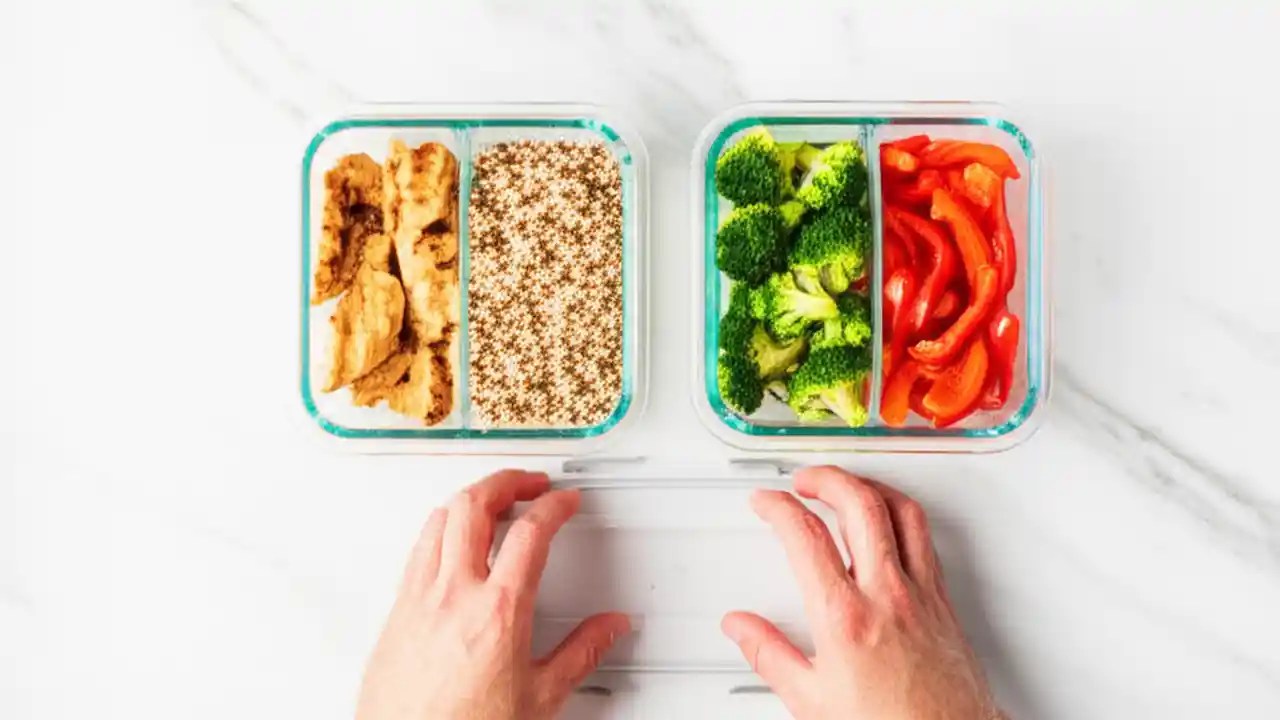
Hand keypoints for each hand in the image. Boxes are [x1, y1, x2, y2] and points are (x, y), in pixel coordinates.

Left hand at [357, 470, 629, 719]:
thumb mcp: (540, 699)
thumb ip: (581, 654)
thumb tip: (610, 629)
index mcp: (498, 611)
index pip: (531, 532)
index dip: (554, 505)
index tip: (565, 501)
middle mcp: (454, 594)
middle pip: (476, 504)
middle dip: (507, 481)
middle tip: (530, 483)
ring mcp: (419, 599)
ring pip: (440, 519)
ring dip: (470, 498)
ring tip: (492, 500)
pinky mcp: (396, 612)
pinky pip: (417, 549)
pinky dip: (440, 528)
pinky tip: (449, 540)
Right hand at [723, 466, 1000, 719]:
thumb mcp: (811, 701)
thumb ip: (770, 655)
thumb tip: (740, 626)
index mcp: (845, 618)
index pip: (805, 537)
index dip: (778, 507)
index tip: (766, 502)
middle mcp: (887, 596)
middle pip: (858, 504)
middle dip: (825, 478)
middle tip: (804, 480)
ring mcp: (921, 594)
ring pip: (901, 511)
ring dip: (868, 485)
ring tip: (846, 484)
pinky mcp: (943, 601)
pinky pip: (924, 538)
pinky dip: (901, 513)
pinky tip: (889, 519)